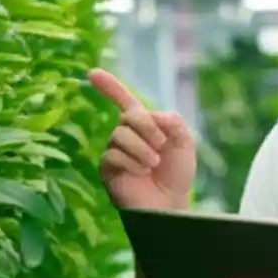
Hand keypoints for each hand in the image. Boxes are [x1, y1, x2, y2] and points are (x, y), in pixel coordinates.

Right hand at [88, 68, 195, 209]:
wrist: (170, 204)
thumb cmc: (177, 174)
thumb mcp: (184, 144)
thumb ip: (174, 123)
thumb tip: (156, 114)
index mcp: (144, 125)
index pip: (124, 100)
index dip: (110, 86)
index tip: (92, 73)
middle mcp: (126, 135)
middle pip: (128, 116)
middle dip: (147, 127)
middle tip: (161, 144)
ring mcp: (115, 151)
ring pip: (120, 135)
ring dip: (141, 148)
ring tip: (153, 163)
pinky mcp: (107, 169)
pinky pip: (113, 155)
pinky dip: (132, 162)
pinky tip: (141, 173)